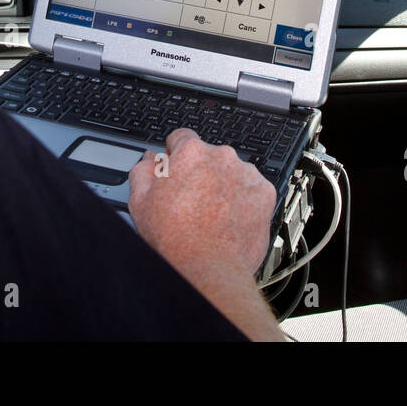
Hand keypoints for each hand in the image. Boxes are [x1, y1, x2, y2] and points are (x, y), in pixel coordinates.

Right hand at [128, 128, 276, 277]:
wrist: (208, 268)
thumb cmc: (175, 238)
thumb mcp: (141, 200)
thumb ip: (144, 170)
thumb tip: (150, 160)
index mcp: (192, 153)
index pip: (183, 137)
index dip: (176, 153)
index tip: (177, 166)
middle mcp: (222, 157)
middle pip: (209, 156)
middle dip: (201, 172)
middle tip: (191, 199)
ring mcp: (246, 174)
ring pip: (232, 172)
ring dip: (223, 184)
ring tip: (212, 213)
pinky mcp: (264, 193)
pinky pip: (252, 189)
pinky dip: (243, 199)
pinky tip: (229, 217)